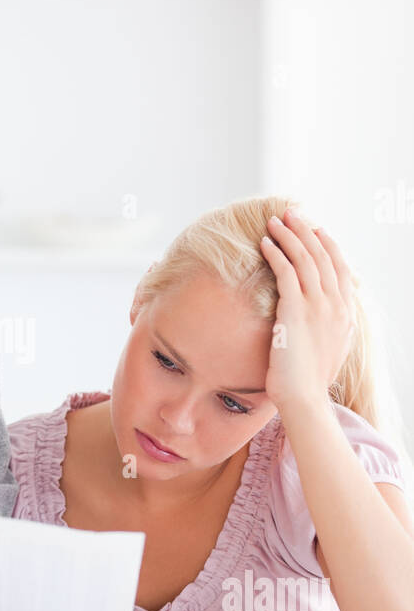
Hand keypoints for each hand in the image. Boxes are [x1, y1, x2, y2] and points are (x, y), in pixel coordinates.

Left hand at [259, 208, 355, 413]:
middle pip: (323, 255)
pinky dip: (275, 254)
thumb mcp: (330, 349)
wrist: (304, 398)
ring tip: (274, 220)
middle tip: (291, 212)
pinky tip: (265, 242)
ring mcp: (317, 306)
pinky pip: (286, 272)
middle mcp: (335, 304)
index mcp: (346, 312)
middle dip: (306, 230)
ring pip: (304, 259)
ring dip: (289, 235)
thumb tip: (327, 319)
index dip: (327, 244)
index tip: (315, 228)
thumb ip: (331, 327)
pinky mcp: (295, 311)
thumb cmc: (310, 380)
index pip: (340, 267)